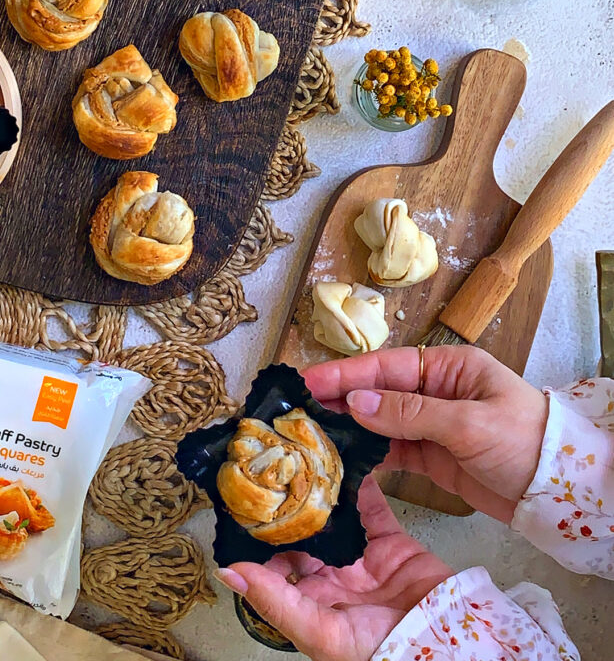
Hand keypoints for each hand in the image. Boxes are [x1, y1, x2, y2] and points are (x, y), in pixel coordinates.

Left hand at [216, 476, 452, 660]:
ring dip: (322, 490)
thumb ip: (275, 601)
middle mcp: (333, 574)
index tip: (244, 500)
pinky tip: (345, 461)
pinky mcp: (391, 540)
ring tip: (304, 457)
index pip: (275, 561)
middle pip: (304, 532)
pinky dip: (361, 484)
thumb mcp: (320, 632)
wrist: (445, 643)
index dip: (260, 534)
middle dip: (290, 504)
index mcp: (311, 599)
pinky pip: (372, 506)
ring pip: (335, 515)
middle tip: (273, 466)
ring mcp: (361, 555)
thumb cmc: (379, 650)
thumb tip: (228, 574)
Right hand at [305, 344, 547, 522]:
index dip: (345, 374)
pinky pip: (391, 450)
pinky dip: (367, 454)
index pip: (386, 366)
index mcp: (447, 368)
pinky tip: (342, 458)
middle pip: (377, 392)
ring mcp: (432, 424)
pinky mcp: (432, 457)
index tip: (308, 381)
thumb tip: (356, 403)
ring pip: (379, 422)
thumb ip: (410, 413)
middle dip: (338, 399)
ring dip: (348, 428)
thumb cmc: (525, 442)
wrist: (561, 492)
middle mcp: (435, 390)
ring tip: (310, 434)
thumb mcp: (469, 424)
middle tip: (296, 408)